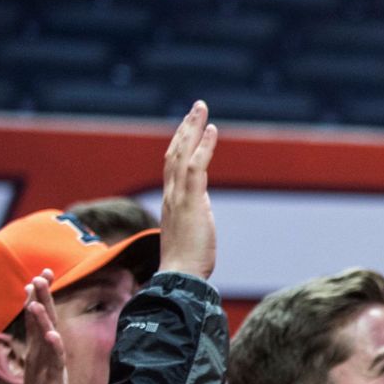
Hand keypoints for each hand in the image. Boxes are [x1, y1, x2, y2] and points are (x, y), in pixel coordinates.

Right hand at [12, 270, 67, 383]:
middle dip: (39, 299)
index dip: (42, 295)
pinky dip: (52, 348)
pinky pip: (52, 362)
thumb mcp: (49, 361)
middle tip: (38, 277)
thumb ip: (48, 341)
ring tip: (36, 301)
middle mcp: (39, 352)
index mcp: (41, 346)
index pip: (41, 315)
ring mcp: (43, 366)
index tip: (45, 272)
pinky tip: (52, 336)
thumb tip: (49, 323)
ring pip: (41, 338)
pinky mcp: (50, 381)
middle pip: (39, 321)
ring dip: (39, 319)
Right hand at [159, 101, 217, 278]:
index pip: (174, 164)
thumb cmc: (188, 259)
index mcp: (171, 200)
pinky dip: (204, 146)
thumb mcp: (192, 228)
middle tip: (196, 107)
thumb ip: (195, 210)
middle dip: (185, 127)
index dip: (181, 143)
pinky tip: (212, 130)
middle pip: (175, 152)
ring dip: (192, 129)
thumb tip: (202, 200)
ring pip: (182, 154)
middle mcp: (171, 194)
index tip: (190, 126)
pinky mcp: (190, 202)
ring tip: (201, 109)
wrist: (180, 276)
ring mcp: (179, 197)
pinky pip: (196, 167)